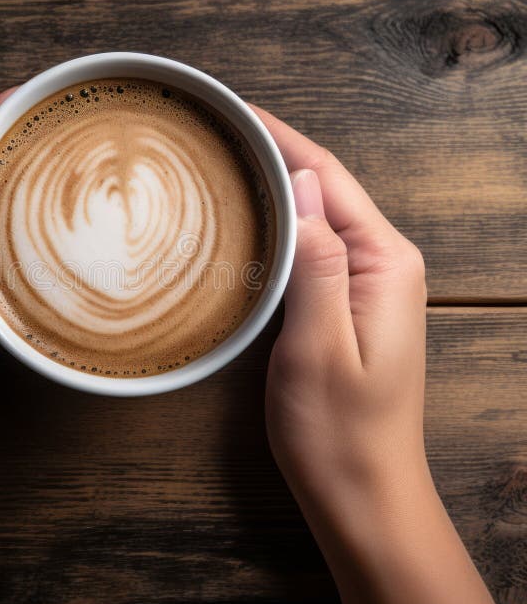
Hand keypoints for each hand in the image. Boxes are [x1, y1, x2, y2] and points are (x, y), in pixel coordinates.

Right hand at [255, 105, 428, 524]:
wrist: (363, 495)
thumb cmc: (338, 431)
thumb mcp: (319, 345)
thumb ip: (317, 260)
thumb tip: (302, 181)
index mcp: (385, 263)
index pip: (330, 178)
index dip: (282, 137)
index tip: (236, 108)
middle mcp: (383, 263)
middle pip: (325, 188)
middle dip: (276, 152)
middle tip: (218, 129)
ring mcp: (366, 284)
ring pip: (317, 215)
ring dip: (275, 184)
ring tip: (224, 160)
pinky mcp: (346, 304)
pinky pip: (311, 247)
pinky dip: (278, 224)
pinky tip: (246, 219)